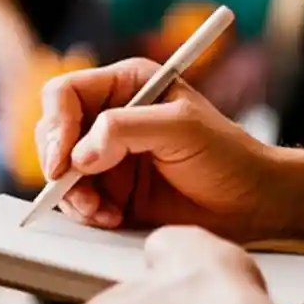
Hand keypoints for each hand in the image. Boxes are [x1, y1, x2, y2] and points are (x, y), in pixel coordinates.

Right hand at [35, 57, 283, 241]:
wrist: (252, 203)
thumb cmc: (227, 156)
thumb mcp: (181, 128)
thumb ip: (125, 129)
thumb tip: (79, 154)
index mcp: (125, 85)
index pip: (65, 93)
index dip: (56, 124)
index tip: (62, 158)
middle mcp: (109, 117)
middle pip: (51, 131)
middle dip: (58, 163)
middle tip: (73, 187)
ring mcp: (106, 156)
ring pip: (59, 170)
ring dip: (72, 194)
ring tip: (102, 210)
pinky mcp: (110, 190)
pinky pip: (75, 199)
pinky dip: (85, 212)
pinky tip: (113, 217)